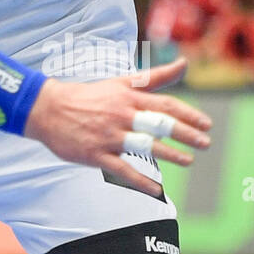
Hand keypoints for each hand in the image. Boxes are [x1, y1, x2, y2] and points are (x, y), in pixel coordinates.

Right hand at [23, 59, 211, 197]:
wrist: (47, 108)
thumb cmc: (89, 96)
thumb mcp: (120, 82)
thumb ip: (154, 77)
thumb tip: (183, 64)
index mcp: (126, 98)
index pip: (163, 105)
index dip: (187, 114)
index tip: (206, 124)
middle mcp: (120, 116)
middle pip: (158, 125)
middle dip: (185, 134)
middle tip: (205, 142)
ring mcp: (108, 136)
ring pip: (144, 147)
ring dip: (169, 155)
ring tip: (188, 160)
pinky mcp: (95, 154)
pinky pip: (122, 170)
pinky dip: (141, 181)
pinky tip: (157, 190)